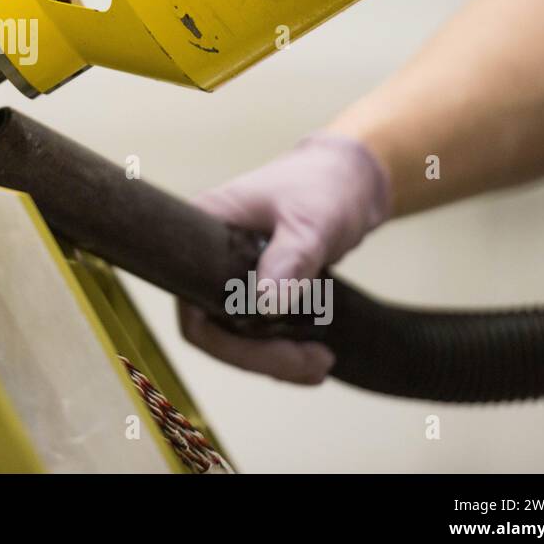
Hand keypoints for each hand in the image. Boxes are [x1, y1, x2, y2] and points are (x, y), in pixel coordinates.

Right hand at [178, 132, 390, 383]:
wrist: (353, 179)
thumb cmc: (324, 186)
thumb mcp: (311, 220)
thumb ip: (291, 257)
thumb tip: (267, 304)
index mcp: (202, 231)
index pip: (190, 301)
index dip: (223, 338)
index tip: (272, 349)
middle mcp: (207, 257)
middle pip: (211, 325)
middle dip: (258, 356)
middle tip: (315, 363)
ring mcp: (229, 273)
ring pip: (234, 334)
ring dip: (274, 359)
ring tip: (322, 363)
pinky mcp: (254, 285)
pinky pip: (255, 329)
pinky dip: (282, 349)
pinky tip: (317, 355)